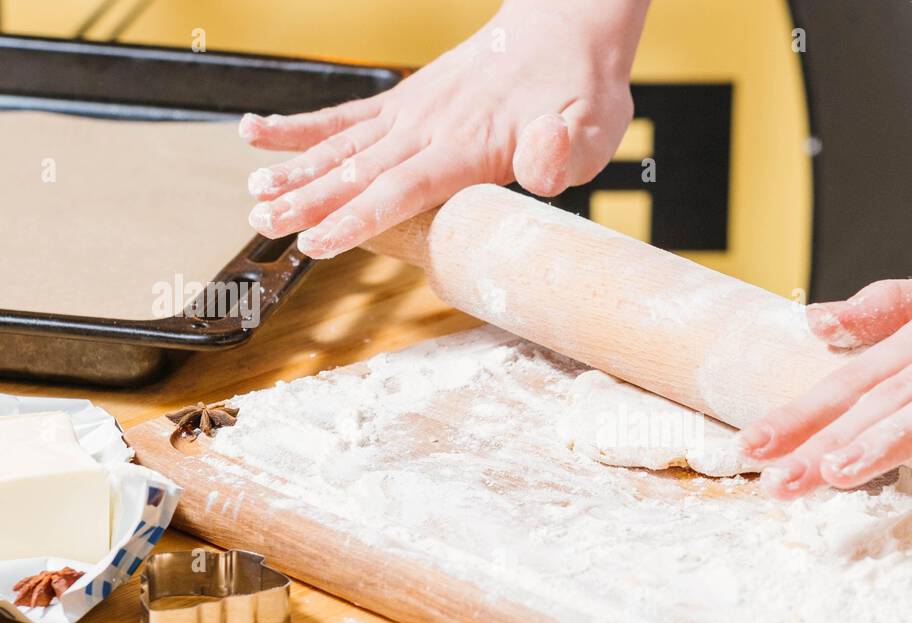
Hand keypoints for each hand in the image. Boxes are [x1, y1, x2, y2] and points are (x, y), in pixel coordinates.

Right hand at [240, 0, 648, 257]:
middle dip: (309, 202)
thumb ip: (563, 152)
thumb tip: (541, 158)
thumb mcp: (592, 128)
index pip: (402, 188)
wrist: (566, 25)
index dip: (356, 219)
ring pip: (343, 145)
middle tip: (263, 226)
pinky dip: (302, 126)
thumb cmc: (581, 87)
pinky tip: (258, 132)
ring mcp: (413, 111)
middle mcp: (431, 127)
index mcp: (470, 144)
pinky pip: (346, 115)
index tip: (317, 243)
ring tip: (254, 192)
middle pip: (359, 171)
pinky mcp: (407, 101)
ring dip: (296, 169)